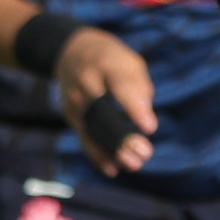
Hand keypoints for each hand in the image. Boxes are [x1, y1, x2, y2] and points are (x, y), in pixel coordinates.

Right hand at [54, 29, 157, 176]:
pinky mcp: (70, 113)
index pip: (121, 85)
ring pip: (92, 128)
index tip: (150, 128)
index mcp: (107, 63)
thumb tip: (145, 121)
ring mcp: (75, 98)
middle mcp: (87, 81)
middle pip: (103, 111)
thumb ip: (140, 88)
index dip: (135, 107)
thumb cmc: (111, 59)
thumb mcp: (130, 61)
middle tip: (144, 153)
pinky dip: (98, 154)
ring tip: (134, 165)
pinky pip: (84, 136)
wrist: (71, 51)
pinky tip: (112, 169)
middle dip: (122, 135)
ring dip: (112, 150)